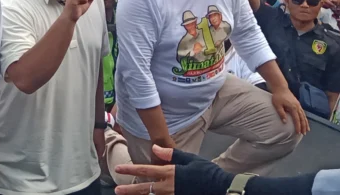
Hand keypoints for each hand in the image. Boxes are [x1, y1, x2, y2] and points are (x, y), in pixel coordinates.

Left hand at [113, 144, 230, 194]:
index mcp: (170, 173)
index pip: (146, 170)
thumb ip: (170, 154)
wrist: (221, 189)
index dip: (131, 169)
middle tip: (117, 190)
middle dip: (129, 189)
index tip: (119, 168)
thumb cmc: (207, 173)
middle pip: (144, 189)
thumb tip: (155, 148)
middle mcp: (168, 187)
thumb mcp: (190, 159)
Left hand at [271, 85, 309, 134]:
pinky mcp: (298, 104)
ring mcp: (298, 105)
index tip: (298, 133)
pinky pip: (303, 113)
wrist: (281, 88)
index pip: (296, 119)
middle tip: (304, 134)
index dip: (298, 126)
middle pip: (302, 118)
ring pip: (304, 116)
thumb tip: (285, 122)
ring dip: (306, 123)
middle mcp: (297, 107)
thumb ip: (281, 113)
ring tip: (307, 130)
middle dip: (303, 126)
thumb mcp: (277, 105)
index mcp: (293, 107)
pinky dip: (304, 118)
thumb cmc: (277, 96)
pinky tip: (305, 121)